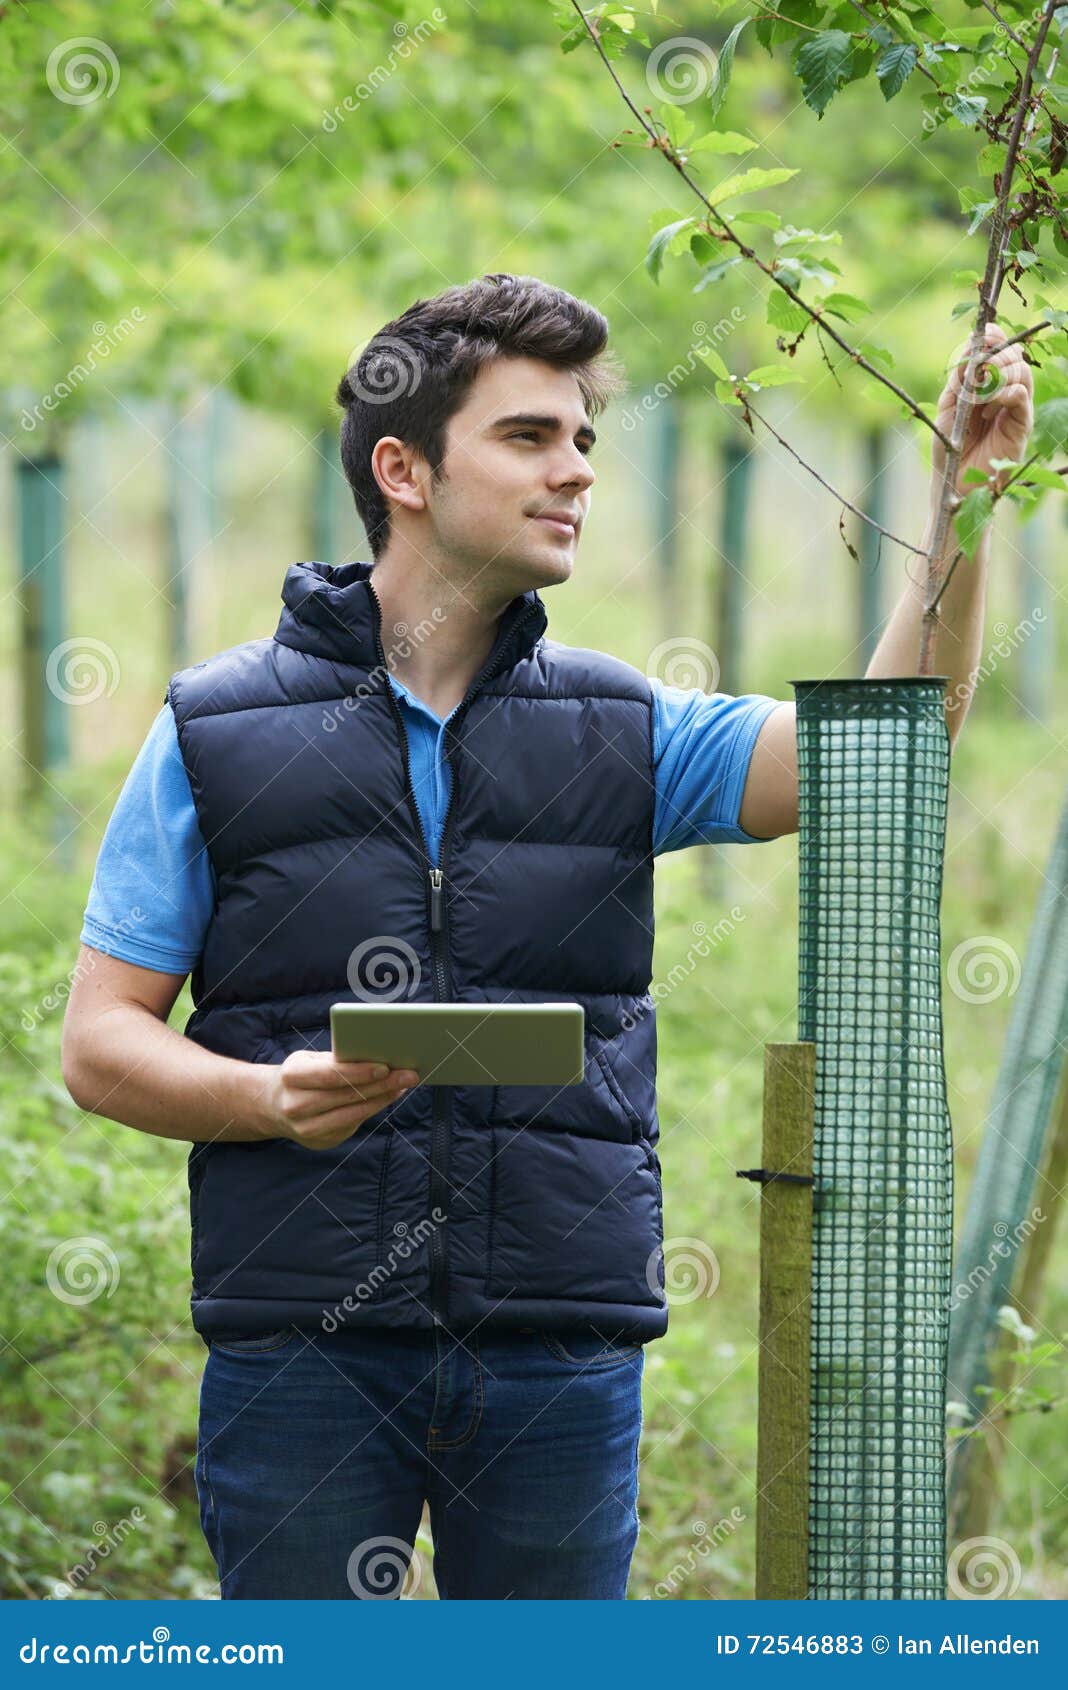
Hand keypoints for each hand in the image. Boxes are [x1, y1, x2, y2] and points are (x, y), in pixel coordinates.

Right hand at [256, 1049, 419, 1150]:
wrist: (274, 1106)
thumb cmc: (301, 1075)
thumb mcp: (310, 1060)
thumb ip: (337, 1059)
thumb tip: (378, 1058)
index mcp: (291, 1077)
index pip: (331, 1075)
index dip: (360, 1072)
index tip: (386, 1066)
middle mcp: (296, 1106)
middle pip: (347, 1096)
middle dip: (382, 1085)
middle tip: (409, 1074)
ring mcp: (307, 1129)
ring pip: (354, 1113)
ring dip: (383, 1098)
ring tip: (403, 1085)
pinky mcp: (320, 1142)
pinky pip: (353, 1124)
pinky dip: (373, 1109)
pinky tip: (388, 1097)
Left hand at [931, 322, 1034, 497]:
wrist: (953, 481)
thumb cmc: (949, 446)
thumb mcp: (949, 405)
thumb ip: (959, 378)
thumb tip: (969, 347)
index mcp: (989, 383)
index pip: (1001, 349)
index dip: (994, 336)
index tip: (980, 335)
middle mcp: (1006, 392)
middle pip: (1014, 354)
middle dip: (995, 354)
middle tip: (976, 370)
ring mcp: (1015, 407)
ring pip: (1021, 371)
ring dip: (997, 373)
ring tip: (977, 394)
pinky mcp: (1021, 424)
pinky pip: (1021, 395)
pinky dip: (1003, 393)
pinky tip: (987, 407)